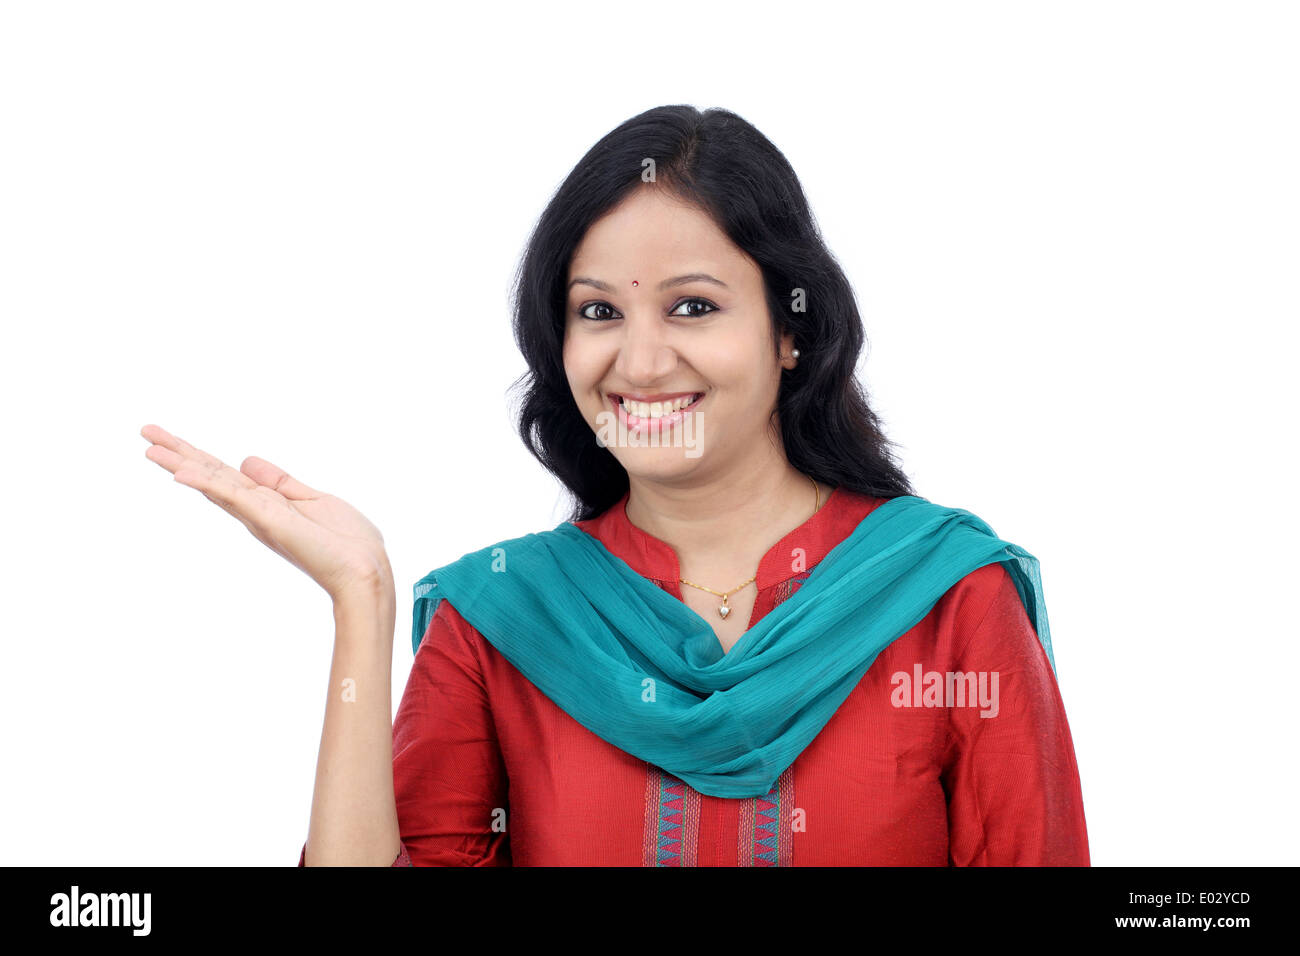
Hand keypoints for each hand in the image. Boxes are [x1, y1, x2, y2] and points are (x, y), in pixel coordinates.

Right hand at [141, 424, 391, 601]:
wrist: (365, 570)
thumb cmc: (345, 542)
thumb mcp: (310, 500)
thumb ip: (278, 481)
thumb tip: (246, 460)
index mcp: (265, 504)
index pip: (223, 474)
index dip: (196, 455)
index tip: (166, 438)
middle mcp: (255, 511)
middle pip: (210, 475)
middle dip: (177, 454)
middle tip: (145, 432)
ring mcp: (260, 516)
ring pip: (214, 483)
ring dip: (181, 465)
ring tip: (149, 448)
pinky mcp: (271, 520)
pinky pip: (234, 498)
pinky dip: (208, 484)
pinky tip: (181, 474)